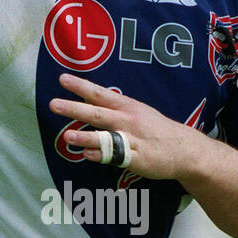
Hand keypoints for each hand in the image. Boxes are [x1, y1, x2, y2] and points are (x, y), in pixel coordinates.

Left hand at [49, 74, 201, 181]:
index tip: (62, 79)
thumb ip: (114, 107)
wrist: (184, 149)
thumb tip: (88, 99)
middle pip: (97, 113)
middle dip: (74, 108)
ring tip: (66, 136)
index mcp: (127, 106)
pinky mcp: (136, 158)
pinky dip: (99, 155)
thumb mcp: (138, 111)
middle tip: (54, 104)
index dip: (81, 86)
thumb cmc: (156, 129)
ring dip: (84, 136)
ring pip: (104, 137)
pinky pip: (114, 157)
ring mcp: (131, 140)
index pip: (99, 94)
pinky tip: (86, 154)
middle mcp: (127, 120)